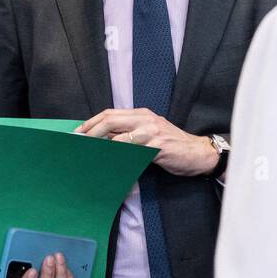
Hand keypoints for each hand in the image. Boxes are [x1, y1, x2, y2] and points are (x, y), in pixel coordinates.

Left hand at [76, 108, 218, 176]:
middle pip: (110, 120)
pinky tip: (110, 163)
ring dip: (101, 145)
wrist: (198, 153)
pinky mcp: (158, 147)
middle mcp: (146, 120)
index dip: (91, 122)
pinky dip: (119, 157)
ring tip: (89, 154)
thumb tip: (104, 140)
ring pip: (118, 136)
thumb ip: (131, 133)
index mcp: (143, 114)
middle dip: (90, 132)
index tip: (78, 133)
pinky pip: (132, 151)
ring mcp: (152, 132)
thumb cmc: (173, 146)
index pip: (110, 114)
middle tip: (78, 142)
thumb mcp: (151, 133)